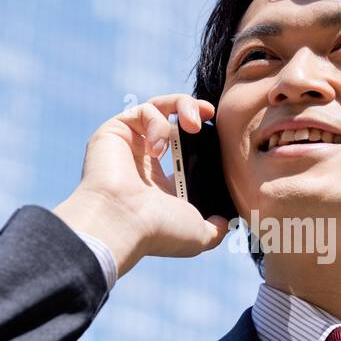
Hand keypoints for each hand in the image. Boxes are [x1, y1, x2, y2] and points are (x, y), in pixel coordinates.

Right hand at [52, 94, 231, 277]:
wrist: (125, 223)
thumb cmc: (158, 230)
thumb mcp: (199, 234)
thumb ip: (216, 227)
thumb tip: (226, 223)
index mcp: (160, 182)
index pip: (184, 148)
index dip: (203, 136)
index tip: (219, 132)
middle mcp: (143, 161)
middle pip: (172, 119)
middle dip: (194, 110)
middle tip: (209, 115)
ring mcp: (128, 144)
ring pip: (158, 107)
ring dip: (181, 106)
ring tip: (194, 123)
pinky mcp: (114, 131)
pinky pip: (142, 110)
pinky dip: (157, 122)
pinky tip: (158, 148)